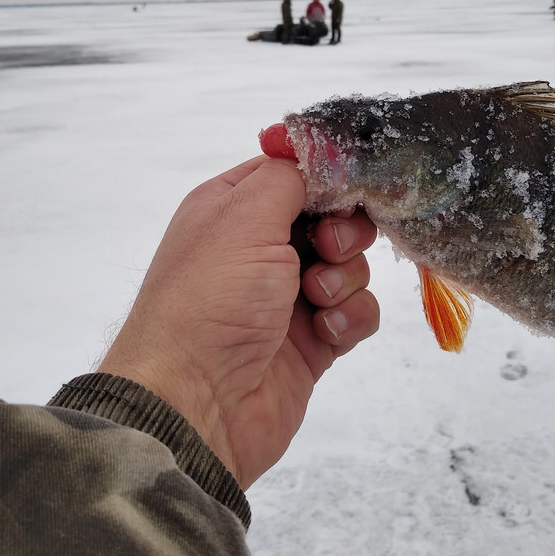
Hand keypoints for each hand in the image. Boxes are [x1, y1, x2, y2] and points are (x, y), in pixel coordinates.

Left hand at [97, 156, 379, 488]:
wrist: (198, 404)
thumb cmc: (211, 299)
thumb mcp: (243, 216)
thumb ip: (289, 175)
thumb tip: (320, 151)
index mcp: (232, 208)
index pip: (294, 172)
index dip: (327, 175)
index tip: (351, 184)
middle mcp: (260, 247)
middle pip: (332, 216)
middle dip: (343, 230)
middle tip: (327, 249)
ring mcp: (288, 295)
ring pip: (350, 264)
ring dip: (344, 278)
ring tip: (316, 301)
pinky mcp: (314, 340)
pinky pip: (356, 312)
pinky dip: (348, 318)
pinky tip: (325, 333)